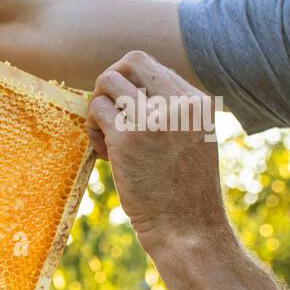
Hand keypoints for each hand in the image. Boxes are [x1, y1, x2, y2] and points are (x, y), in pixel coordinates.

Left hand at [85, 50, 230, 253]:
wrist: (188, 228)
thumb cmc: (184, 193)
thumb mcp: (193, 141)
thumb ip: (172, 114)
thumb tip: (128, 94)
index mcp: (198, 102)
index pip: (152, 66)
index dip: (130, 87)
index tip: (127, 115)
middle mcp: (179, 103)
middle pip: (131, 61)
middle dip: (110, 83)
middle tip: (107, 115)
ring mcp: (154, 117)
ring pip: (108, 82)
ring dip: (97, 106)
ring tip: (104, 137)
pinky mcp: (129, 136)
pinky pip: (96, 110)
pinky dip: (92, 128)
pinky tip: (103, 153)